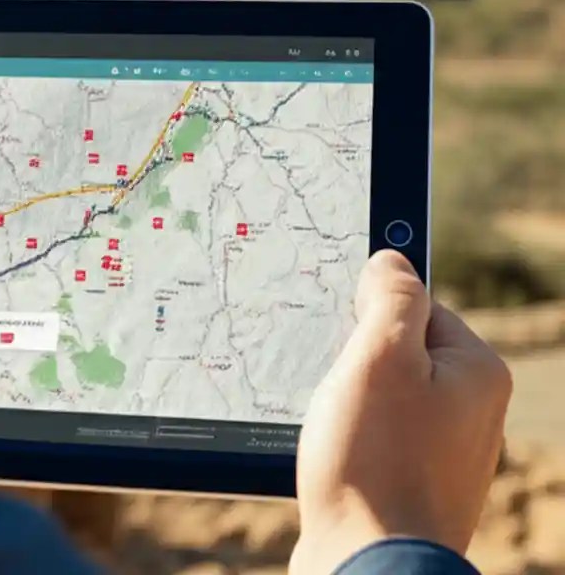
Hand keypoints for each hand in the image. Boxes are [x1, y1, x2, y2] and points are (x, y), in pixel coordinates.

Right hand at [291, 250, 512, 573]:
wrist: (367, 563)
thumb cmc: (373, 460)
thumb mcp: (377, 356)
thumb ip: (390, 296)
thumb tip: (391, 259)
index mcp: (476, 372)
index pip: (418, 306)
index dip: (366, 314)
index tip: (334, 331)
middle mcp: (472, 413)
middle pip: (397, 353)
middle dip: (351, 361)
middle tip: (325, 381)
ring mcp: (443, 455)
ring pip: (380, 399)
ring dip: (344, 403)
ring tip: (327, 426)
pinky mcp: (411, 487)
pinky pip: (373, 441)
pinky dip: (345, 441)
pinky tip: (329, 457)